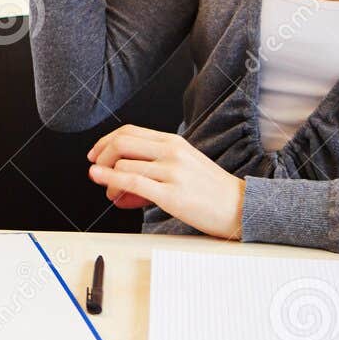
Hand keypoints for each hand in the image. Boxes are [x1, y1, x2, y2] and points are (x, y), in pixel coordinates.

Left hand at [87, 125, 244, 238]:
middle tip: (94, 168)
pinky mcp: (172, 194)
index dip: (105, 141)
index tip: (95, 153)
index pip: (129, 132)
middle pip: (121, 143)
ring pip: (123, 164)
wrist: (243, 207)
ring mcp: (172, 172)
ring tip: (111, 194)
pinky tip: (102, 181)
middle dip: (100, 155)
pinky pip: (133, 182)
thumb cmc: (213, 189)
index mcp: (174, 142)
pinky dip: (111, 180)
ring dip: (108, 179)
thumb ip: (157, 159)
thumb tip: (122, 169)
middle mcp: (172, 152)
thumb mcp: (186, 162)